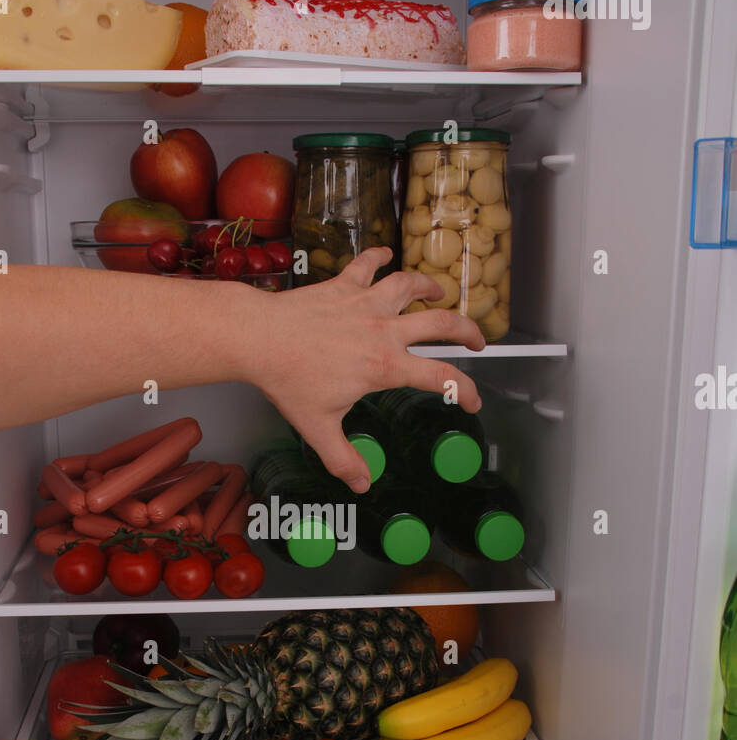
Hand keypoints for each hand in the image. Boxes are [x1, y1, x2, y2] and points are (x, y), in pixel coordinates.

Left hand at [248, 247, 484, 490]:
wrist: (261, 339)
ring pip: (409, 286)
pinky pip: (368, 264)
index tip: (472, 400)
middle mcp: (383, 330)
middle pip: (440, 323)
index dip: (464, 390)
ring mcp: (365, 303)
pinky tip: (385, 253)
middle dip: (467, 330)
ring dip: (429, 286)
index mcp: (384, 366)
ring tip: (439, 291)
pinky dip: (379, 256)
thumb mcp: (318, 428)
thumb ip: (343, 458)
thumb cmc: (289, 382)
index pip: (440, 378)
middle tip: (477, 340)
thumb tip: (362, 485)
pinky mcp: (343, 285)